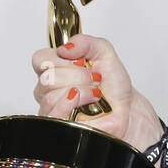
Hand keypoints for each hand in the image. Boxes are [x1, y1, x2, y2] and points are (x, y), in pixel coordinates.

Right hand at [30, 33, 161, 150]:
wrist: (127, 108)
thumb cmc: (113, 84)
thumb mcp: (104, 53)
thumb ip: (85, 42)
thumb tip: (65, 47)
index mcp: (55, 68)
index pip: (40, 59)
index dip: (61, 59)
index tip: (81, 62)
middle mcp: (49, 89)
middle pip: (47, 78)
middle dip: (77, 75)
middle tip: (95, 78)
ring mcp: (52, 108)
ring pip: (51, 96)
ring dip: (82, 90)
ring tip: (96, 93)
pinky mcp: (60, 125)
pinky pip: (56, 113)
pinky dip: (76, 103)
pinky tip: (90, 101)